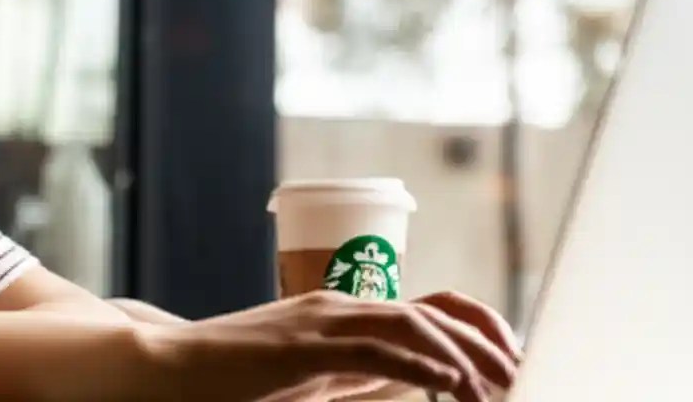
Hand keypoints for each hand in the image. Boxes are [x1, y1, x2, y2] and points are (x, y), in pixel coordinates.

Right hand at [136, 290, 518, 401]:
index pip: (427, 309)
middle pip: (431, 313)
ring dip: (460, 355)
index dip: (476, 328)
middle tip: (522, 374)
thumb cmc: (235, 379)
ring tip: (495, 385)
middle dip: (484, 342)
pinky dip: (416, 365)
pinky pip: (371, 351)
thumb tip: (411, 384)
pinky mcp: (301, 347)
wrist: (169, 366)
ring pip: (409, 325)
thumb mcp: (310, 376)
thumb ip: (355, 374)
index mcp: (344, 313)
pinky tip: (446, 384)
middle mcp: (338, 306)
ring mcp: (319, 321)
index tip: (511, 360)